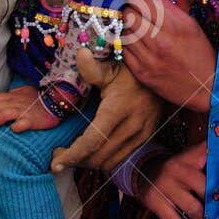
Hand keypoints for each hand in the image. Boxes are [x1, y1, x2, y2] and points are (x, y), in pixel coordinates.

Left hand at [0, 86, 59, 131]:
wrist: (57, 101)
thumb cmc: (41, 97)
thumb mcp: (26, 90)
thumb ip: (15, 92)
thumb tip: (7, 95)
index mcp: (14, 95)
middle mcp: (16, 103)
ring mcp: (23, 112)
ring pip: (4, 115)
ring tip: (1, 124)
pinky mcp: (31, 121)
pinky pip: (19, 125)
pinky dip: (15, 128)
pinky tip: (15, 129)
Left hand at [50, 50, 162, 172]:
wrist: (163, 75)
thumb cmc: (131, 71)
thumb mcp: (111, 67)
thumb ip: (92, 67)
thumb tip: (79, 55)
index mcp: (119, 109)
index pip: (93, 141)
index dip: (72, 155)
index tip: (55, 164)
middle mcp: (131, 126)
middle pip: (98, 156)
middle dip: (76, 160)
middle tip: (59, 156)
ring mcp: (141, 134)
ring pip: (109, 162)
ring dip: (90, 162)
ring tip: (75, 154)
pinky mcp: (146, 138)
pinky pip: (121, 158)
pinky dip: (104, 159)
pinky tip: (94, 151)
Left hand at [122, 0, 215, 111]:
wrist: (204, 89)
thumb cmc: (200, 55)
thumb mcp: (192, 27)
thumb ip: (170, 9)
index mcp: (174, 27)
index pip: (143, 0)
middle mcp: (159, 42)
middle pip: (128, 14)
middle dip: (129, 8)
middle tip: (134, 9)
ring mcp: (148, 59)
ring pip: (123, 31)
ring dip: (127, 25)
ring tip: (135, 25)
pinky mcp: (141, 73)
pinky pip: (124, 50)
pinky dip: (128, 43)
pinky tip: (136, 42)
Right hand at [137, 142, 206, 218]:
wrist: (146, 172)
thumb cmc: (180, 168)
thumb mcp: (194, 159)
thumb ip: (213, 162)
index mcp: (190, 156)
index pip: (210, 157)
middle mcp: (176, 168)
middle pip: (205, 189)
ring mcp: (164, 185)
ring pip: (193, 208)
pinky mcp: (154, 201)